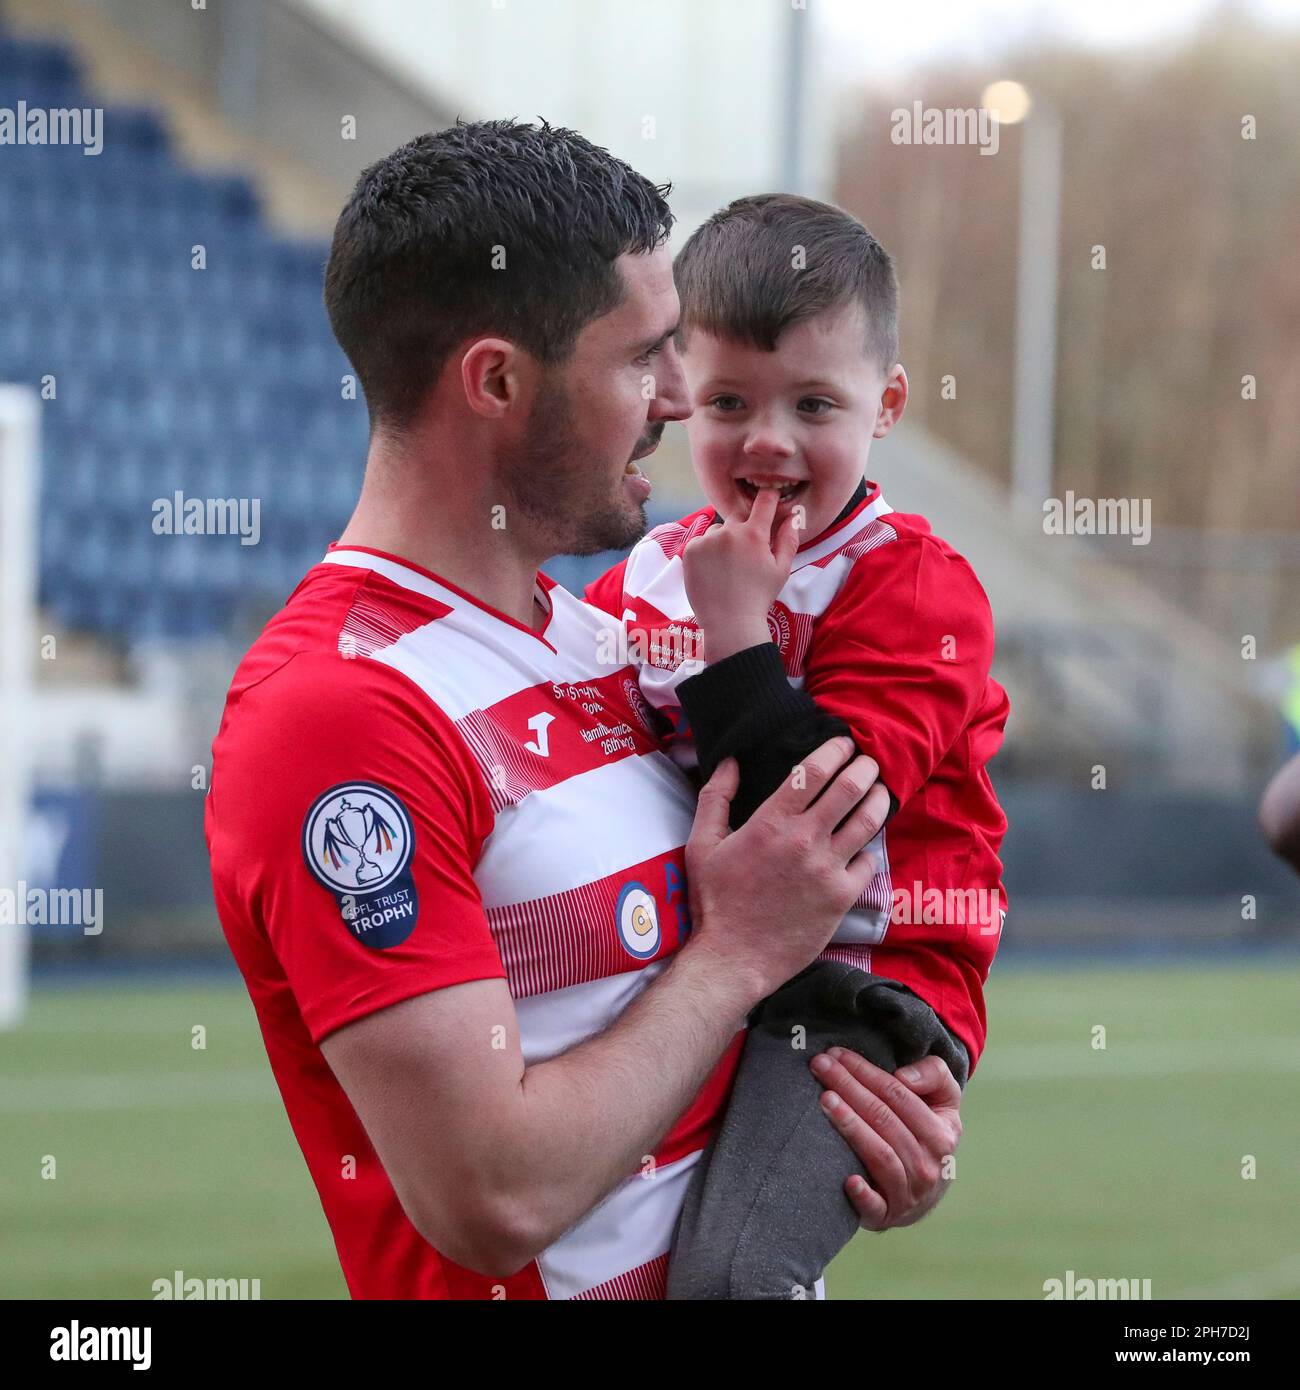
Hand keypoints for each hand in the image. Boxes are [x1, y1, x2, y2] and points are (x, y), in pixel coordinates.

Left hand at [682, 486, 800, 663]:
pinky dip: (706, 552)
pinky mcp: (690, 550)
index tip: (769, 500)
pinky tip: (712, 571)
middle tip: (744, 558)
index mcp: (754, 534)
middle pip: (738, 519)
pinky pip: (701, 542)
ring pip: (718, 531)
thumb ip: (789, 539)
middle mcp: (729, 532)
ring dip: (723, 541)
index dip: (769, 498)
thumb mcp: (782, 570)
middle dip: (744, 532)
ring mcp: (706, 540)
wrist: (729, 623)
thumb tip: (792, 516)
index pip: (764, 501)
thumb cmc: (759, 597)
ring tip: (726, 568)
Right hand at [683, 737, 891, 1002]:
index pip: (813, 770)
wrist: (733, 958)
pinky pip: (869, 862)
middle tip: (868, 762)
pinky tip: (865, 842)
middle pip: (850, 788)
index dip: (834, 750)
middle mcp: (804, 840)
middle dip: (865, 767)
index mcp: (771, 822)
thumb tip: (732, 761)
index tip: (843, 743)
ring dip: (879, 799)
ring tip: (880, 791)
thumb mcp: (701, 844)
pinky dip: (870, 847)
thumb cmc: (714, 902)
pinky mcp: (842, 897)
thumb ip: (716, 797)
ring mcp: (827, 869)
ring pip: (869, 821)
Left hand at [810, 1050, 962, 1230]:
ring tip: (824, 1100)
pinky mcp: (887, 1216)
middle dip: (849, 1087)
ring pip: (879, 1154)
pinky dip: (862, 1194)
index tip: (837, 1054)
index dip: (866, 1071)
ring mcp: (908, 1193)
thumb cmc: (927, 1134)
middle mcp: (928, 1165)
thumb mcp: (943, 1102)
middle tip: (820, 1066)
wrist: (927, 1192)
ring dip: (850, 1125)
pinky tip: (846, 1179)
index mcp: (942, 1133)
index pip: (898, 1094)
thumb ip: (934, 1075)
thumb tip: (903, 1075)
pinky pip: (876, 1206)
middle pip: (883, 1118)